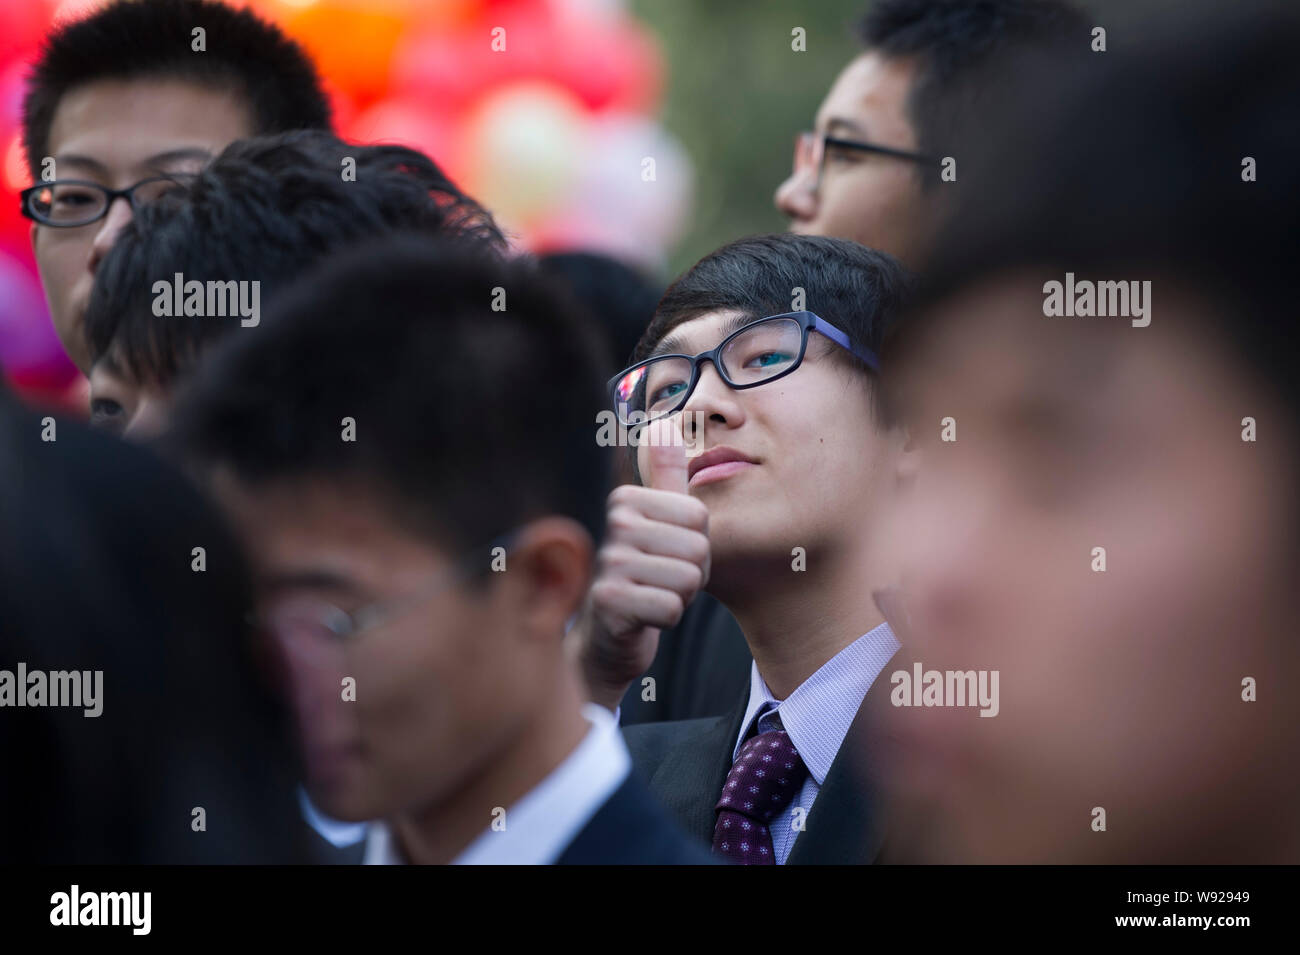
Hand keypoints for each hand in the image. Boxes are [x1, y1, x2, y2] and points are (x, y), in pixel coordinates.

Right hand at [573, 421, 710, 709]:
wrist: (606, 635)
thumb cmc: (640, 574)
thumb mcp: (655, 521)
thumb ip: (664, 475)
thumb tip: (666, 423)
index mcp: (626, 499)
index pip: (700, 518)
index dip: (696, 544)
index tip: (666, 554)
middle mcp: (614, 524)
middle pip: (699, 549)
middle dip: (690, 574)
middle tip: (660, 580)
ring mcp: (608, 562)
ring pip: (688, 580)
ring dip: (679, 597)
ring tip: (651, 596)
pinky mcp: (609, 601)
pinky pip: (672, 609)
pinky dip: (666, 619)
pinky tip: (643, 617)